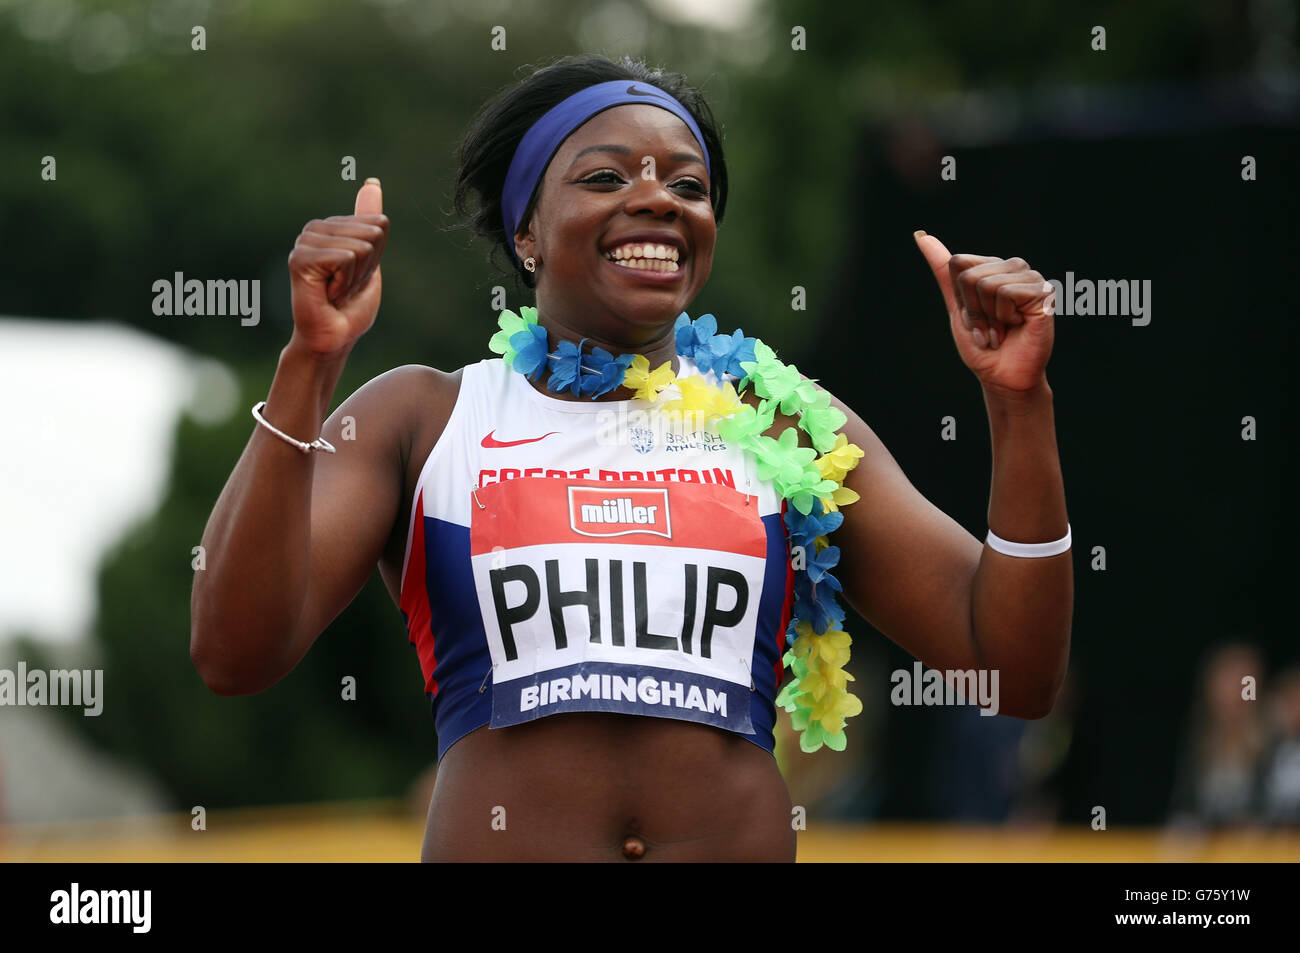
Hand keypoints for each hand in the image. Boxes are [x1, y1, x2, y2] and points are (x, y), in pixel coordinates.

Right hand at [287, 178, 388, 355]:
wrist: (334, 337)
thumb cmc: (350, 305)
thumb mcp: (369, 260)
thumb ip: (369, 222)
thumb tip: (372, 183)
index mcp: (332, 226)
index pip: (379, 225)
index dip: (376, 259)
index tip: (356, 276)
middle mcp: (315, 228)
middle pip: (372, 233)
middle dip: (367, 268)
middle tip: (345, 286)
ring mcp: (304, 242)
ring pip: (360, 247)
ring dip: (355, 278)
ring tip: (335, 291)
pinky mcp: (300, 258)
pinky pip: (346, 258)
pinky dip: (344, 282)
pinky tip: (327, 293)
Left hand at [914, 231, 1055, 394]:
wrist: (1002, 375)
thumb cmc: (981, 345)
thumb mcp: (957, 306)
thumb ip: (943, 272)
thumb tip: (921, 235)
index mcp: (993, 267)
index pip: (957, 262)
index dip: (959, 297)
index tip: (973, 317)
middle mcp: (1013, 267)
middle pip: (969, 274)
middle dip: (973, 309)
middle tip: (989, 327)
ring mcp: (1030, 277)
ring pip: (986, 283)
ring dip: (988, 317)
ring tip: (1002, 329)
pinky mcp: (1043, 291)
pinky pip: (1005, 293)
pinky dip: (1003, 317)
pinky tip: (1017, 326)